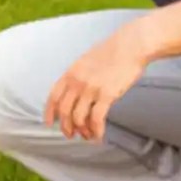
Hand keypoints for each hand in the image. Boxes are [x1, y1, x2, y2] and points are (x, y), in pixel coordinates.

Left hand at [44, 24, 153, 141]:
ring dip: (82, 131)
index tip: (49, 123)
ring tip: (88, 136)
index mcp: (70, 73)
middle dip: (66, 126)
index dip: (49, 112)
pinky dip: (96, 131)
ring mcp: (91, 89)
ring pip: (78, 118)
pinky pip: (96, 119)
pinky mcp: (107, 95)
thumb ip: (78, 76)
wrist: (131, 45)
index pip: (54, 96)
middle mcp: (77, 82)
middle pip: (64, 111)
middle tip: (71, 135)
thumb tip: (75, 91)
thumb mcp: (86, 61)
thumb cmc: (112, 51)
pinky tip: (99, 136)